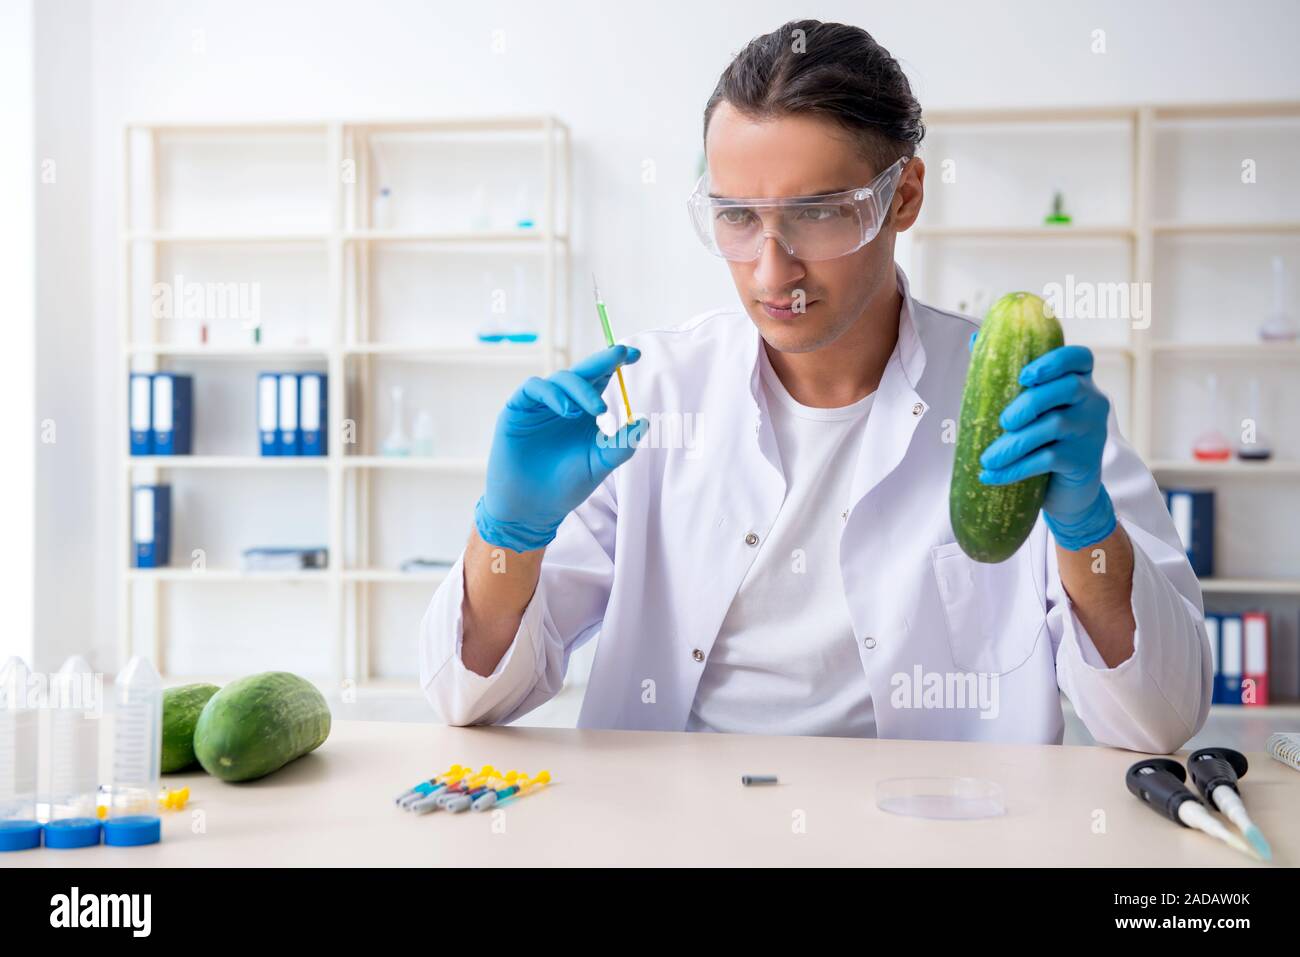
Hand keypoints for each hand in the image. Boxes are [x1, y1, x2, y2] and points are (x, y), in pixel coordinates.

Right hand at [475, 345, 647, 551]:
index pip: (601, 379)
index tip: (635, 355)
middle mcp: (562, 403)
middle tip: (620, 355)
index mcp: (584, 411)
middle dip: (602, 361)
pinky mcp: (517, 410)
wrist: (532, 508)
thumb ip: (621, 445)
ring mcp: (539, 405)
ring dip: (580, 388)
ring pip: (559, 378)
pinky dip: (552, 394)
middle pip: (582, 372)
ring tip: (596, 410)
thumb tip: (643, 421)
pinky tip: (567, 410)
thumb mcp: (599, 464)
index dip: (615, 363)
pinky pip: (533, 388)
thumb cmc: (566, 486)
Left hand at [975, 343, 1116, 550]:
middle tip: (1003, 421)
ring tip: (987, 458)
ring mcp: (1091, 431)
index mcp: (1079, 381)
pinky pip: (1048, 459)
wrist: (1070, 488)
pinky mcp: (1084, 460)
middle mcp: (1092, 402)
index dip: (1054, 361)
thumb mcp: (1031, 407)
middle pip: (1067, 388)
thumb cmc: (1044, 438)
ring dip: (1014, 443)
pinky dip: (1015, 468)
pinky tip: (991, 475)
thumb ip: (1007, 374)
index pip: (1079, 357)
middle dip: (1031, 402)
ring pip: (1055, 426)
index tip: (1024, 376)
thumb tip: (974, 339)